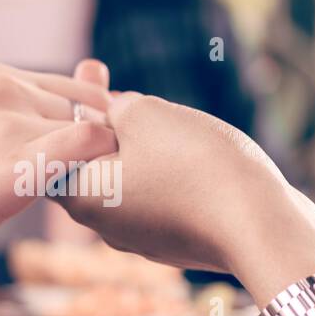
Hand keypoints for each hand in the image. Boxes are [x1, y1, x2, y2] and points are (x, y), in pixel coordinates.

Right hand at [0, 60, 116, 274]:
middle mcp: (8, 89)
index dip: (95, 136)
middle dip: (102, 156)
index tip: (85, 177)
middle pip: (96, 116)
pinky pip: (91, 152)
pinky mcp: (15, 169)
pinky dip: (103, 178)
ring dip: (103, 171)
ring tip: (78, 211)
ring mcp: (11, 125)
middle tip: (83, 200)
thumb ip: (13, 127)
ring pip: (101, 134)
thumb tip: (61, 138)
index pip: (81, 97)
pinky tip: (80, 213)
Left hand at [55, 87, 314, 301]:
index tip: (83, 73)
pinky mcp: (181, 242)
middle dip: (100, 122)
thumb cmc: (194, 165)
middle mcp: (105, 226)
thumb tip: (111, 111)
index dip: (65, 111)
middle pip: (91, 164)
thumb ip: (115, 106)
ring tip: (152, 108)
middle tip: (103, 78)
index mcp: (83, 197)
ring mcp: (144, 239)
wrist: (261, 225)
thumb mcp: (145, 113)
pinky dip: (168, 170)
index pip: (53, 152)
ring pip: (130, 180)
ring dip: (137, 145)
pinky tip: (190, 144)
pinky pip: (163, 197)